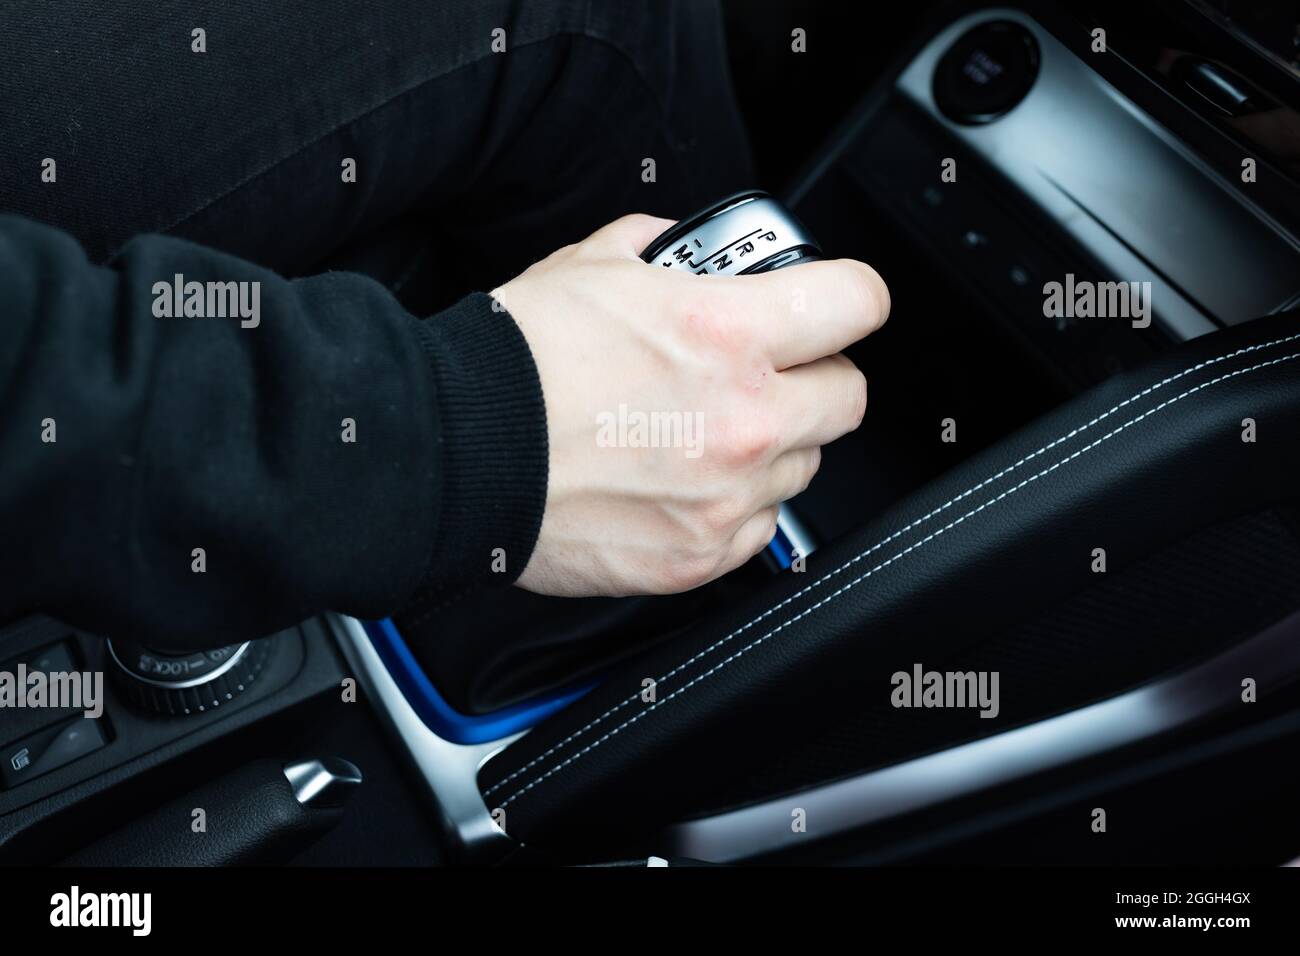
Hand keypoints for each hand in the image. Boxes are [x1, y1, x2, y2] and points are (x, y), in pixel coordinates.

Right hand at [495, 213, 888, 596]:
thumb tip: (685, 253)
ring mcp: (726, 496)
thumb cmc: (516, 360)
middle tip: (772, 374)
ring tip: (704, 435)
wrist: (454, 452)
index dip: (850, 297)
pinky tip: (682, 486)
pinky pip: (757, 530)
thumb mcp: (593, 264)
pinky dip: (733, 508)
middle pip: (849, 397)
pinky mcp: (698, 557)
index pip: (858, 302)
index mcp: (730, 332)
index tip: (836, 306)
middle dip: (816, 378)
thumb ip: (662, 252)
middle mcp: (745, 417)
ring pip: (804, 468)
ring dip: (772, 447)